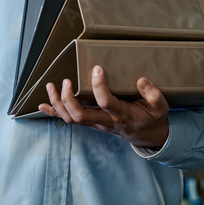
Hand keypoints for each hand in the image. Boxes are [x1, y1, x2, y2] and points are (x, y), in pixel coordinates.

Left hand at [38, 65, 169, 148]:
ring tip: (51, 86)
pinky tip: (43, 105)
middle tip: (66, 81)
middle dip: (69, 99)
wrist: (147, 136)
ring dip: (58, 104)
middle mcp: (105, 121)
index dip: (99, 86)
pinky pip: (69, 120)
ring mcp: (96, 124)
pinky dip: (54, 113)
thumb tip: (142, 80)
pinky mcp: (91, 123)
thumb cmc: (151, 118)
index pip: (106, 102)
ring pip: (71, 119)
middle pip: (80, 116)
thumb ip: (153, 95)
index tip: (96, 68)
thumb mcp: (160, 108)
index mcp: (121, 114)